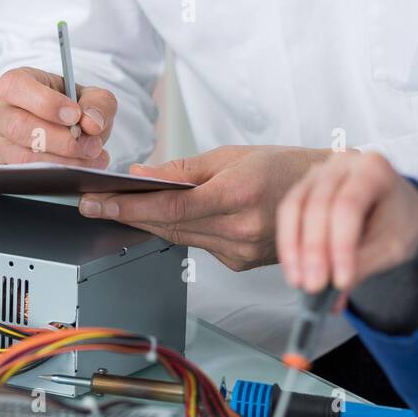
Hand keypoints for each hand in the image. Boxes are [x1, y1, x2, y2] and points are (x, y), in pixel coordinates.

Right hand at [0, 67, 115, 166]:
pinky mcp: (5, 168)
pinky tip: (81, 169)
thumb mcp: (92, 97)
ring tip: (91, 158)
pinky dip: (57, 176)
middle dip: (60, 140)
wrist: (70, 131)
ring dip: (62, 162)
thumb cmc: (73, 108)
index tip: (75, 115)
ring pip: (22, 157)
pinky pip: (26, 177)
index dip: (46, 102)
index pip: (17, 86)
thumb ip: (98, 103)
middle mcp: (1, 112)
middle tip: (91, 144)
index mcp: (18, 83)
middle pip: (18, 126)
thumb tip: (91, 122)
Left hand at [78, 145, 330, 269]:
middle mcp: (240, 228)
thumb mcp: (232, 154)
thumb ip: (184, 168)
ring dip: (149, 224)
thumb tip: (142, 175)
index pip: (170, 205)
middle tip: (93, 205)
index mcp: (237, 194)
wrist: (324, 194)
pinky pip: (199, 246)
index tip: (98, 202)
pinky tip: (163, 219)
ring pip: (180, 238)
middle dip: (128, 215)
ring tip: (117, 209)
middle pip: (169, 225)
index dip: (129, 206)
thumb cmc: (283, 166)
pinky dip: (179, 231)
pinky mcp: (241, 262)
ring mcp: (241, 250)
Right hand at [276, 149, 417, 292]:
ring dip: (294, 248)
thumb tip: (329, 294)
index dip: (341, 245)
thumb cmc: (399, 223)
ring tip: (300, 282)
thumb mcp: (392, 247)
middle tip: (314, 287)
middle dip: (314, 250)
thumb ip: (362, 265)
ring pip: (296, 206)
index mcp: (375, 168)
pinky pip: (288, 211)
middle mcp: (344, 161)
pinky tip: (294, 269)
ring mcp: (321, 169)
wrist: (400, 208)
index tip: (341, 281)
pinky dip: (289, 242)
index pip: (349, 205)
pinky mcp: (306, 183)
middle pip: (319, 204)